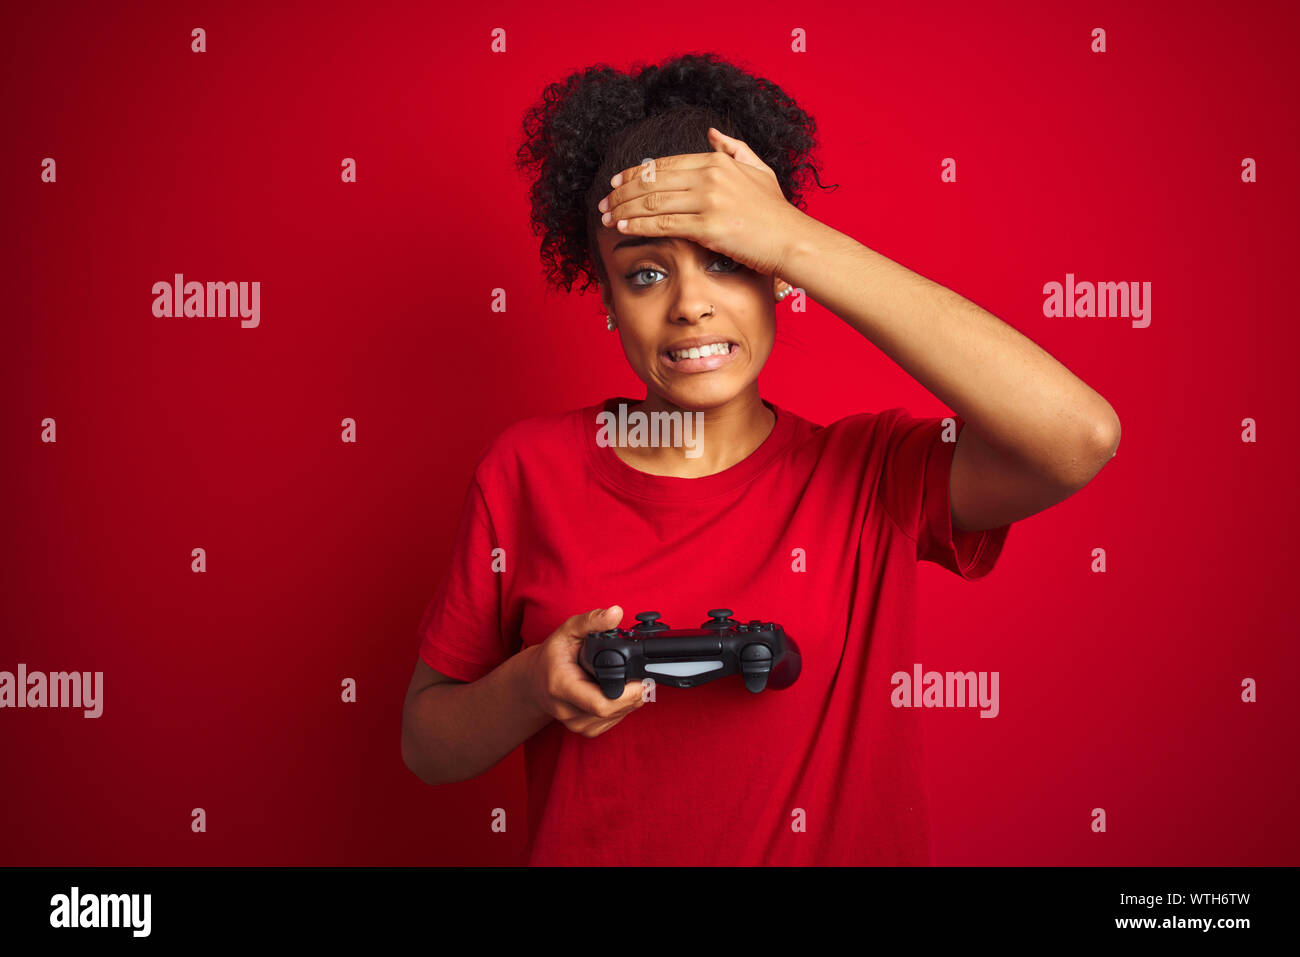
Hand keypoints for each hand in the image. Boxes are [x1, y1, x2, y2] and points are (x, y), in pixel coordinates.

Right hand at [524, 606, 646, 737]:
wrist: (535, 681)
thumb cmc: (552, 655)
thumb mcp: (568, 630)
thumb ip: (592, 621)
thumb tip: (616, 613)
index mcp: (562, 686)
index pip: (601, 703)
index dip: (628, 694)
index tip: (641, 679)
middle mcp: (567, 710)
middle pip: (613, 711)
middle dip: (634, 695)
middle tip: (641, 676)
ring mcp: (576, 724)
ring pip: (616, 718)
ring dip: (629, 702)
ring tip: (627, 681)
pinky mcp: (585, 729)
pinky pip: (612, 722)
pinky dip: (621, 708)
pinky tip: (617, 692)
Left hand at [597, 127, 801, 276]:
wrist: (792, 240)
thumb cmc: (775, 211)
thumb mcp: (758, 170)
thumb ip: (733, 148)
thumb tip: (710, 132)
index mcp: (716, 161)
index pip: (664, 165)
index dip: (635, 173)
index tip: (616, 181)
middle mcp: (709, 177)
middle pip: (652, 181)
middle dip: (622, 192)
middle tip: (604, 202)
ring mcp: (708, 201)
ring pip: (653, 202)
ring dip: (624, 209)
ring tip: (607, 217)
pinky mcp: (707, 227)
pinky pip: (663, 224)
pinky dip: (639, 225)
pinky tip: (624, 227)